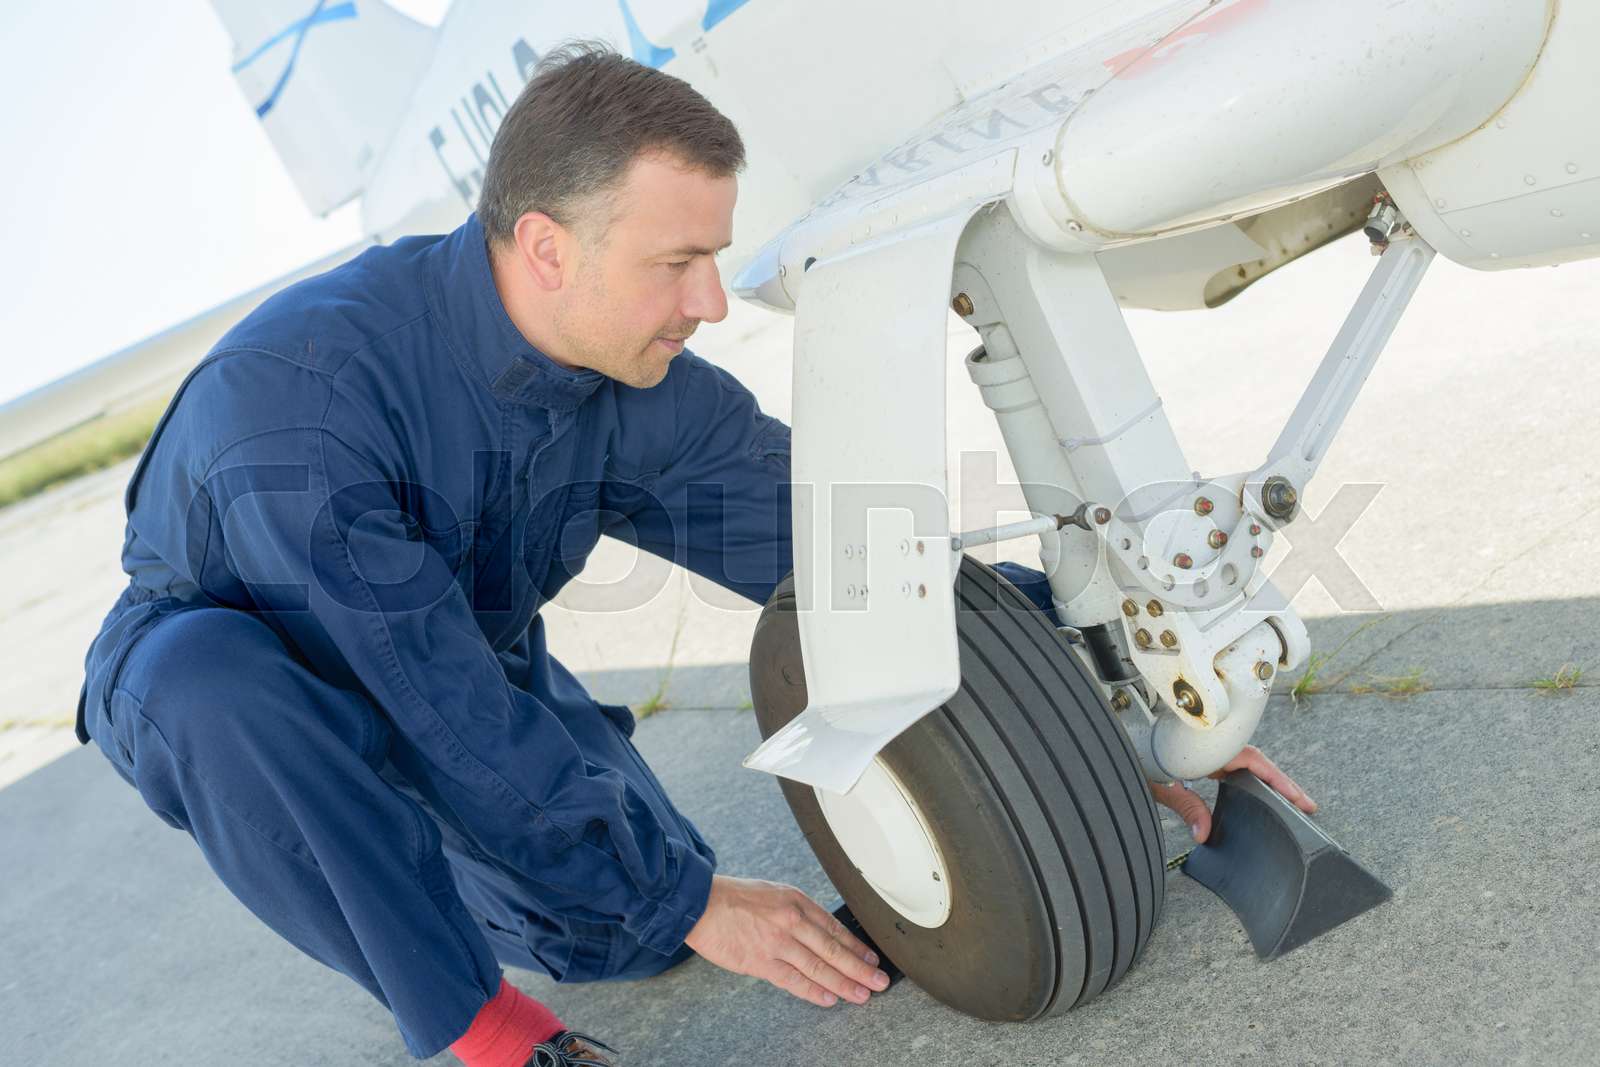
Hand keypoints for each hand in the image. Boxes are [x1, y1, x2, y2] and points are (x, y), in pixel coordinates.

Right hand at [683, 875, 890, 1007]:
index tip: (871, 959)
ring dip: (844, 984)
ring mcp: (778, 943)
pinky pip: (794, 981)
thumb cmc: (733, 898)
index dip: (856, 946)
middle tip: (880, 981)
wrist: (700, 903)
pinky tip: (830, 998)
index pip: (834, 927)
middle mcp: (792, 920)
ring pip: (819, 968)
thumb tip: (818, 933)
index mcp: (796, 900)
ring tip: (862, 995)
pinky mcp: (761, 962)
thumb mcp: (773, 893)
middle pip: (834, 950)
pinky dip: (814, 992)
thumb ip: (796, 911)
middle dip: (860, 968)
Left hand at [1149, 744, 1317, 842]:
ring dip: (1267, 782)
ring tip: (1289, 804)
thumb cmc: (1137, 755)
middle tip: (1306, 807)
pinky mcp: (1202, 759)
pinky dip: (1249, 781)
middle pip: (1257, 764)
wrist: (1115, 741)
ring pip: (1246, 765)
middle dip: (1282, 785)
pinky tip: (1256, 796)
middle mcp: (1214, 746)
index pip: (1255, 763)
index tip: (1301, 800)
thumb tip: (1204, 833)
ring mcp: (1209, 751)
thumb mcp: (1161, 782)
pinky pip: (1233, 768)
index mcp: (1211, 747)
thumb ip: (1186, 805)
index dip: (1280, 781)